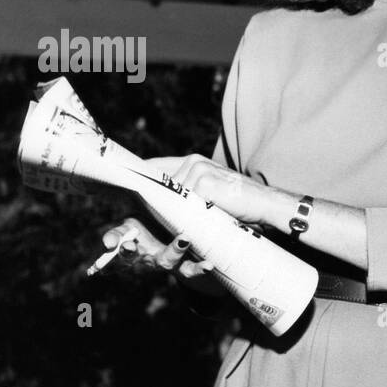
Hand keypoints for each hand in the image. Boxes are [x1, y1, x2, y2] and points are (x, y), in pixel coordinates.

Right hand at [94, 217, 212, 282]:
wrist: (170, 233)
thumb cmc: (146, 226)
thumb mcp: (131, 224)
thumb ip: (119, 231)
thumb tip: (108, 238)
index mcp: (131, 247)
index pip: (118, 246)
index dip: (113, 243)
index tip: (110, 243)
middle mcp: (145, 258)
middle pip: (138, 258)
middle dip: (132, 253)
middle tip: (129, 245)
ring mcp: (164, 262)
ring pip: (166, 261)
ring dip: (174, 252)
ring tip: (184, 238)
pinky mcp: (182, 265)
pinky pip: (190, 270)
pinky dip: (200, 269)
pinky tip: (209, 265)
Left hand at [142, 155, 279, 227]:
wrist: (266, 203)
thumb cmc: (240, 203)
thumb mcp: (211, 193)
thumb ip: (189, 192)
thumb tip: (162, 204)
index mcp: (193, 162)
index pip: (155, 166)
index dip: (139, 177)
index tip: (120, 184)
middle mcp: (193, 162)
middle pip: (157, 181)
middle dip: (146, 197)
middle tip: (130, 208)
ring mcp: (198, 171)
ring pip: (167, 194)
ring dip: (162, 210)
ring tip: (156, 224)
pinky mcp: (204, 184)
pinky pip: (181, 202)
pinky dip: (175, 214)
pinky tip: (174, 223)